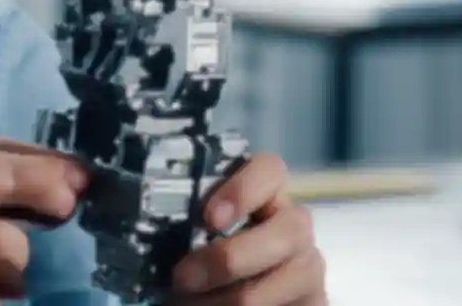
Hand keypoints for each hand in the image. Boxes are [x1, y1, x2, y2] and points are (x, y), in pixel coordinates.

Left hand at [172, 154, 325, 304]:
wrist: (230, 298)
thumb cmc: (199, 263)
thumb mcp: (189, 239)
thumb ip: (182, 225)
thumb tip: (146, 221)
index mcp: (263, 195)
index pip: (270, 170)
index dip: (243, 190)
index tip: (209, 219)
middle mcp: (293, 224)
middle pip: (289, 228)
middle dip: (230, 258)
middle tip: (182, 278)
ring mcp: (309, 263)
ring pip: (294, 275)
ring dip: (234, 297)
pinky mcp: (316, 299)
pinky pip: (295, 305)